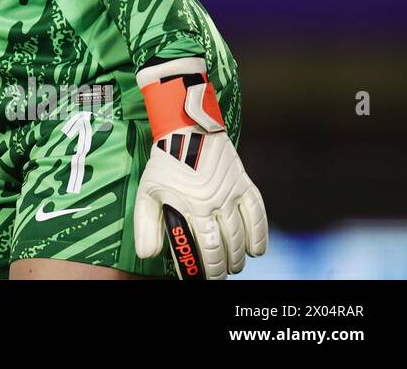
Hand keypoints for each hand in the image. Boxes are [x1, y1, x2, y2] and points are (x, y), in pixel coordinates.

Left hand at [134, 57, 268, 278]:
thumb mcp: (147, 191)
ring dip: (238, 256)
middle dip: (221, 267)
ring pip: (241, 235)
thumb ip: (146, 225)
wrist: (187, 129)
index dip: (202, 269)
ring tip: (233, 267)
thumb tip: (147, 255)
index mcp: (190, 206)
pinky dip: (260, 235)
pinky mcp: (244, 184)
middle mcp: (213, 203)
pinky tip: (257, 251)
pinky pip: (258, 214)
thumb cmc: (165, 163)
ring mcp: (231, 194)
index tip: (198, 279)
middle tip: (216, 276)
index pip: (203, 249)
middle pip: (224, 246)